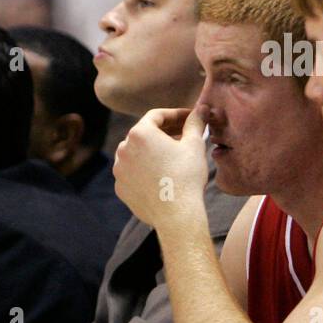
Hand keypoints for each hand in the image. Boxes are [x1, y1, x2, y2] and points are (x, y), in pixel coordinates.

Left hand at [113, 107, 207, 227]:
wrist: (175, 214)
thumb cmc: (186, 176)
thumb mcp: (194, 144)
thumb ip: (195, 122)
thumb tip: (202, 108)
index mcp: (139, 133)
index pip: (157, 116)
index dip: (176, 114)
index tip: (190, 118)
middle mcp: (123, 149)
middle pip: (145, 134)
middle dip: (165, 132)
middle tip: (185, 134)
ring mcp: (119, 170)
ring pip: (137, 154)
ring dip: (153, 151)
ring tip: (174, 155)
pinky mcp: (120, 188)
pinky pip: (133, 172)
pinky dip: (145, 169)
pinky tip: (162, 174)